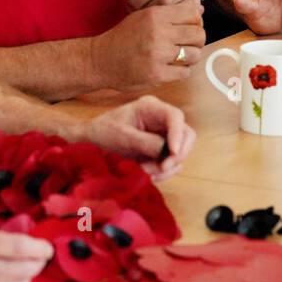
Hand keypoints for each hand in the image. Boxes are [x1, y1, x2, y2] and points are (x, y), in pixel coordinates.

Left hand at [80, 94, 195, 180]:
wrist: (95, 136)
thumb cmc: (106, 130)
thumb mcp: (123, 137)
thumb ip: (146, 143)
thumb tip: (167, 152)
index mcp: (151, 107)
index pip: (175, 117)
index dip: (178, 135)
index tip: (173, 153)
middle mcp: (162, 118)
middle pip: (186, 134)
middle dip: (177, 154)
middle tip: (162, 168)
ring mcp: (164, 133)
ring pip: (182, 150)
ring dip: (169, 166)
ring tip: (148, 172)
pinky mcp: (162, 147)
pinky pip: (173, 161)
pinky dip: (165, 171)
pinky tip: (150, 174)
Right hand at [90, 2, 206, 89]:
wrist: (100, 60)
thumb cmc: (123, 37)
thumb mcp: (143, 16)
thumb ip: (170, 13)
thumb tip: (200, 10)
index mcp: (155, 15)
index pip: (193, 13)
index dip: (196, 21)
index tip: (189, 27)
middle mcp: (158, 33)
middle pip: (198, 34)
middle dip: (196, 40)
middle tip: (188, 44)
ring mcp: (158, 55)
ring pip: (194, 54)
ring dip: (191, 56)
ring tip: (180, 57)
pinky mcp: (157, 75)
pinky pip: (185, 72)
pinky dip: (182, 71)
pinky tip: (172, 67)